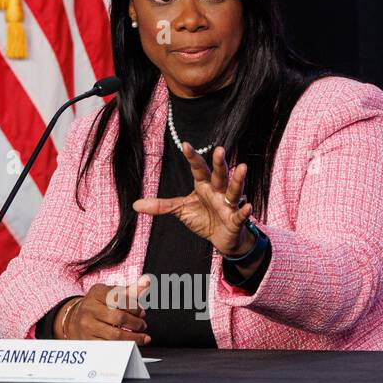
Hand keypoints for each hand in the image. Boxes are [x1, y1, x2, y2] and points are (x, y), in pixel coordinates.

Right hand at [55, 277, 151, 344]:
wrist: (75, 320)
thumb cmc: (99, 306)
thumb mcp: (112, 294)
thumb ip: (131, 290)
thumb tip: (147, 281)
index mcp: (97, 293)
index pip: (120, 299)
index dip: (135, 307)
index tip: (142, 312)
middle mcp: (89, 308)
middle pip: (119, 318)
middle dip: (136, 323)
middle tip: (142, 325)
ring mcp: (87, 325)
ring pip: (116, 335)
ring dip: (134, 337)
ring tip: (141, 336)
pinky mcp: (88, 341)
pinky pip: (110, 346)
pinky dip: (124, 346)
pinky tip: (131, 344)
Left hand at [132, 143, 254, 257]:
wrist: (221, 238)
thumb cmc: (203, 218)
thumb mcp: (180, 210)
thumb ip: (161, 206)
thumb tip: (135, 205)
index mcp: (204, 186)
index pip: (198, 169)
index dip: (192, 157)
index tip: (185, 144)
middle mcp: (217, 191)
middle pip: (219, 175)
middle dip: (219, 163)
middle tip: (220, 149)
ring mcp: (228, 205)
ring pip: (233, 190)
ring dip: (237, 180)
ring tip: (242, 167)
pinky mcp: (235, 220)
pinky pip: (240, 215)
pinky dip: (244, 211)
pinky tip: (247, 205)